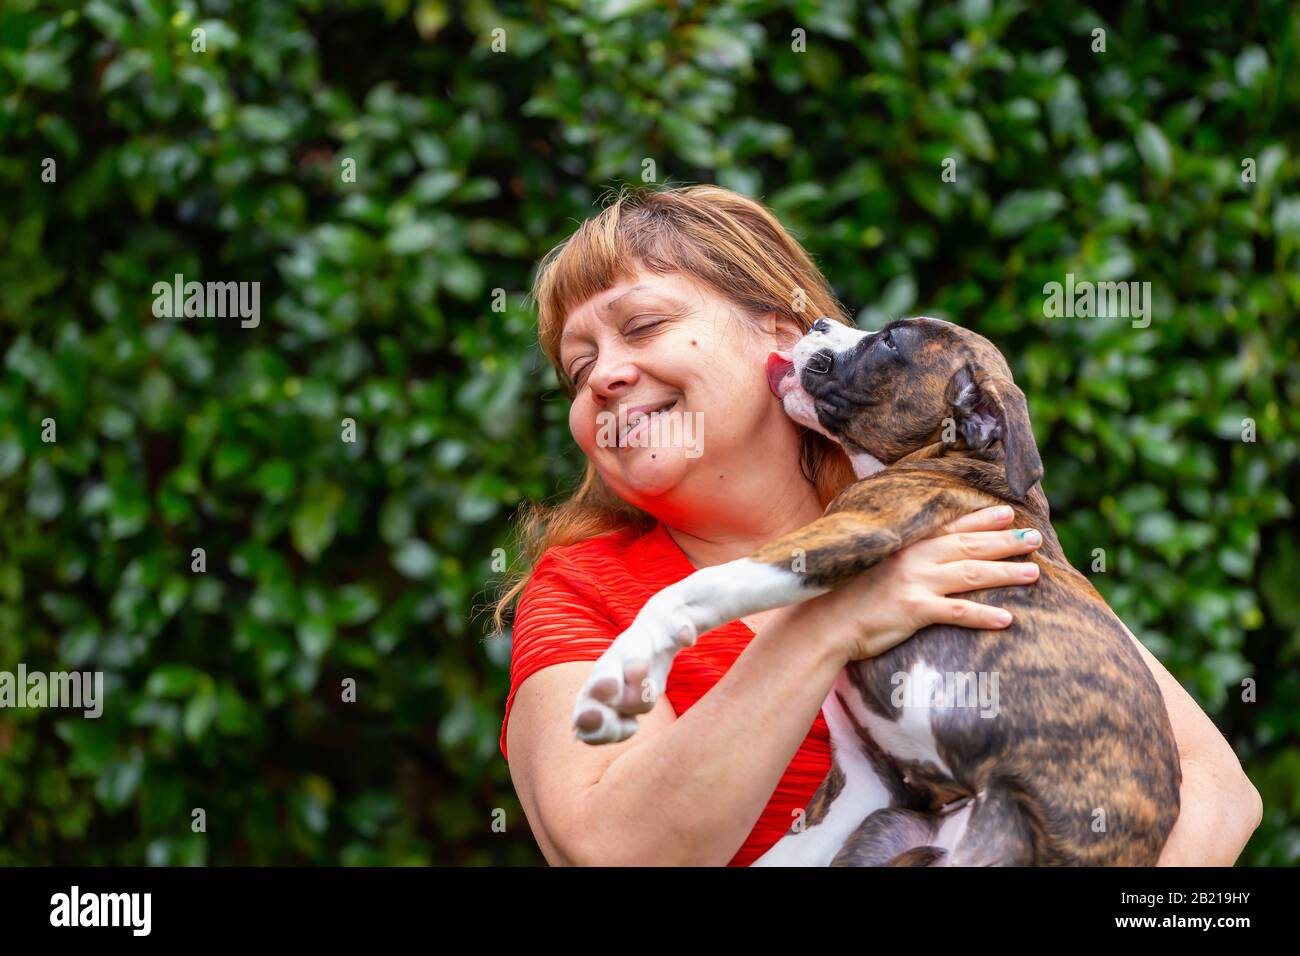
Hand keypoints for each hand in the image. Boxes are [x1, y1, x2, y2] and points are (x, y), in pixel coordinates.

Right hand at [806, 505, 1042, 663]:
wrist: (821, 621)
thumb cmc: (840, 593)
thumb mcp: (865, 559)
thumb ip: (891, 550)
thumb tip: (909, 547)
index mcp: (904, 543)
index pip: (950, 527)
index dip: (981, 519)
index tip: (1008, 513)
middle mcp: (913, 557)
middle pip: (968, 546)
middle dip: (1004, 541)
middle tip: (1034, 539)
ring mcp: (914, 582)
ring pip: (971, 574)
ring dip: (1005, 573)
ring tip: (1033, 573)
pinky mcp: (913, 610)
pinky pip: (957, 613)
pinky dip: (983, 616)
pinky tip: (1007, 619)